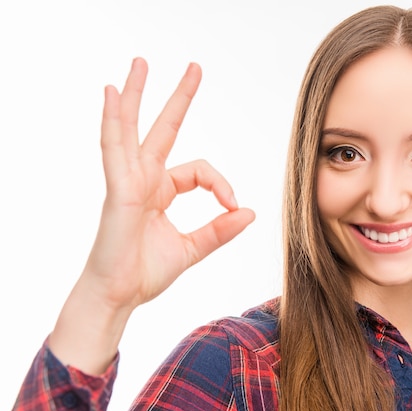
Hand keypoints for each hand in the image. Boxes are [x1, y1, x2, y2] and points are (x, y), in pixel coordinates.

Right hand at [49, 58, 254, 372]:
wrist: (118, 297)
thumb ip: (219, 230)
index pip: (199, 171)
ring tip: (140, 63)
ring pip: (130, 128)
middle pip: (162, 129)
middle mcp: (142, 179)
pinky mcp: (117, 190)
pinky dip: (113, 121)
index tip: (233, 206)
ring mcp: (126, 182)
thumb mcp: (192, 248)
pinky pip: (114, 149)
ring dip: (136, 94)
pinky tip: (112, 94)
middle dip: (178, 98)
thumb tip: (249, 212)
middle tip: (195, 67)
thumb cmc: (145, 273)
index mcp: (159, 191)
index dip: (221, 184)